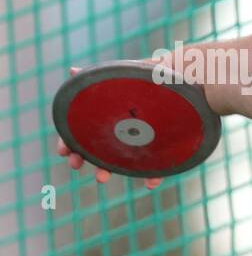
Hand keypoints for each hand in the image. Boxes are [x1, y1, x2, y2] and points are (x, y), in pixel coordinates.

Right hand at [55, 64, 164, 188]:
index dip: (70, 142)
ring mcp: (141, 144)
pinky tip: (150, 183)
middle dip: (83, 158)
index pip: (82, 132)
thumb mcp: (124, 77)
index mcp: (108, 119)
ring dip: (109, 170)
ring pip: (122, 163)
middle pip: (96, 150)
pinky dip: (153, 177)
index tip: (63, 151)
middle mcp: (122, 134)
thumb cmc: (149, 81)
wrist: (185, 83)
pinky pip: (159, 168)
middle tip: (75, 165)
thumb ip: (100, 78)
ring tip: (101, 178)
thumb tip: (72, 71)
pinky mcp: (165, 152)